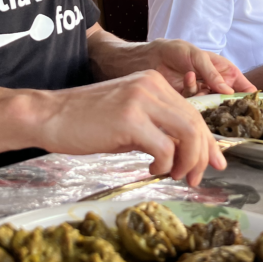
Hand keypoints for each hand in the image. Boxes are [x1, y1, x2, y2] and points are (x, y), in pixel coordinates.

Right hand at [39, 71, 225, 186]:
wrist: (49, 116)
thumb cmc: (85, 121)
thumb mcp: (129, 119)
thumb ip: (157, 129)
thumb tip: (184, 154)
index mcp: (153, 83)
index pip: (193, 113)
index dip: (207, 142)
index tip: (214, 163)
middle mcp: (152, 85)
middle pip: (195, 123)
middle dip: (202, 155)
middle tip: (196, 178)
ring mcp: (141, 100)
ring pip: (187, 133)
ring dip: (187, 161)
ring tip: (175, 175)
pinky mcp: (129, 119)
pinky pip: (164, 147)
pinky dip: (165, 164)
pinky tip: (150, 169)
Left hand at [137, 39, 255, 96]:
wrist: (154, 57)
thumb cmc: (179, 51)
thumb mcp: (199, 57)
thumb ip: (213, 74)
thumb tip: (228, 92)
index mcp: (226, 72)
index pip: (244, 88)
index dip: (249, 97)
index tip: (251, 106)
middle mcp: (217, 85)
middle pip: (230, 102)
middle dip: (226, 103)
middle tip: (220, 99)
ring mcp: (203, 94)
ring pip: (212, 105)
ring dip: (205, 95)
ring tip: (193, 76)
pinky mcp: (189, 101)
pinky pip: (195, 103)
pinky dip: (191, 91)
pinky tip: (187, 77)